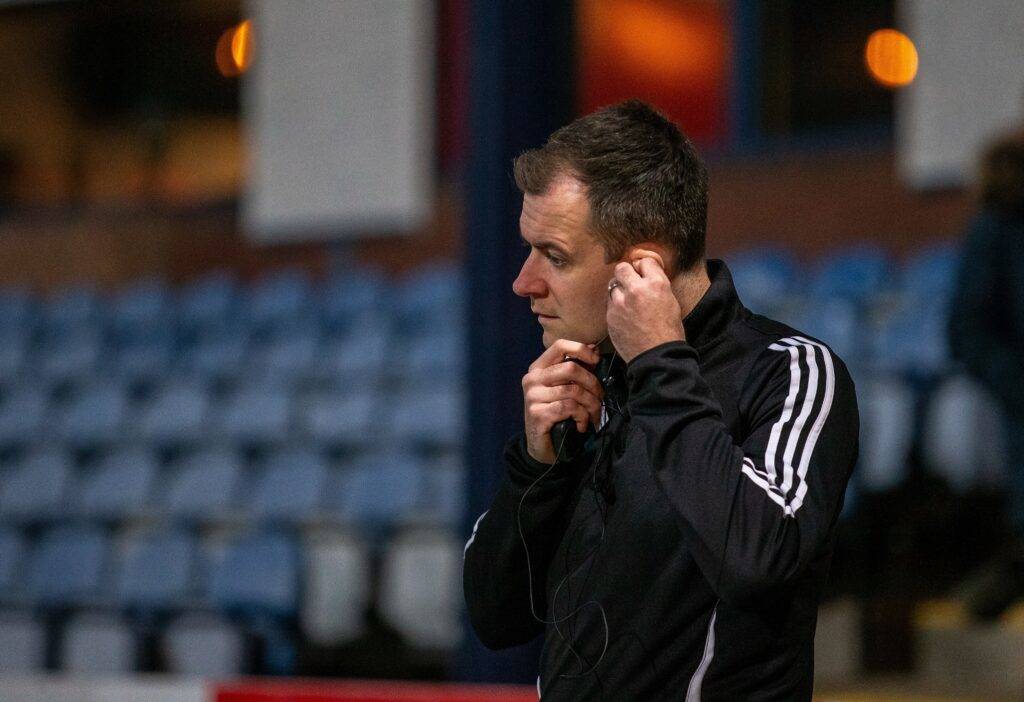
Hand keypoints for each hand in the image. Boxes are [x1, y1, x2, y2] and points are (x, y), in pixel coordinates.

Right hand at [521, 339, 603, 463]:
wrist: (542, 447)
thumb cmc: (557, 415)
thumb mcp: (567, 389)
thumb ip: (578, 370)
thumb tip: (594, 349)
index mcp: (538, 368)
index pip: (559, 345)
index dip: (581, 349)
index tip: (596, 361)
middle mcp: (532, 379)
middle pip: (570, 368)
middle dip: (592, 383)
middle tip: (599, 398)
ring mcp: (533, 396)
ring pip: (573, 390)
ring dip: (591, 405)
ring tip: (594, 415)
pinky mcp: (537, 413)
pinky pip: (569, 408)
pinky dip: (582, 417)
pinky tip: (582, 425)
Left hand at [607, 255, 684, 362]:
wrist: (657, 356)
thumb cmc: (668, 331)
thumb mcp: (671, 302)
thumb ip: (657, 285)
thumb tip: (645, 274)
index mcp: (656, 284)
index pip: (645, 261)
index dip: (644, 267)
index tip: (643, 272)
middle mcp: (636, 289)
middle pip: (622, 268)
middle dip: (626, 273)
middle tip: (630, 283)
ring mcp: (620, 303)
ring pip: (612, 285)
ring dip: (619, 290)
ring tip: (628, 302)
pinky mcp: (610, 316)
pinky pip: (610, 303)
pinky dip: (615, 306)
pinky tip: (624, 315)